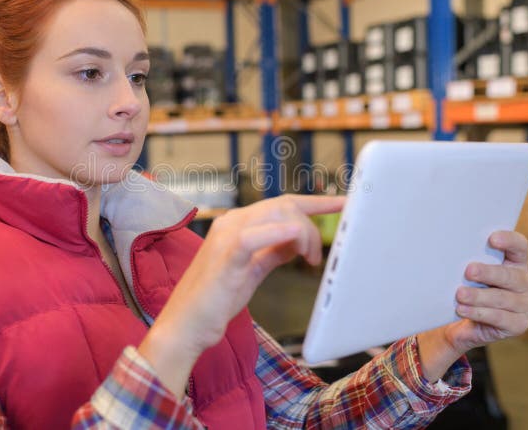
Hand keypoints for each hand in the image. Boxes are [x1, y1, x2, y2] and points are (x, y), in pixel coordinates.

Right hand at [138, 194, 344, 396]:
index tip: (342, 204)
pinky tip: (297, 241)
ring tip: (310, 260)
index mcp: (237, 224)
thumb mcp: (252, 269)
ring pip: (276, 214)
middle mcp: (231, 222)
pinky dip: (280, 233)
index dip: (314, 202)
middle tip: (318, 255)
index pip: (282, 204)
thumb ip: (273, 251)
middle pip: (284, 205)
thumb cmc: (216, 300)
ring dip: (303, 234)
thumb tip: (297, 241)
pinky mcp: (225, 257)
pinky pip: (254, 236)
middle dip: (313, 223)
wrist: (186, 325)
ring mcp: (226, 236)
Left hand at [417, 231, 527, 381]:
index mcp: (516, 262)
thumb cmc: (469, 287)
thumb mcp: (469, 273)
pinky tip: (463, 310)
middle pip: (510, 275)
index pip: (520, 246)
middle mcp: (525, 282)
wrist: (465, 320)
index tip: (491, 239)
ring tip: (459, 295)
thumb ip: (468, 260)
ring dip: (479, 296)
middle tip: (468, 271)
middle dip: (488, 273)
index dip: (509, 240)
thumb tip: (447, 248)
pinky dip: (479, 313)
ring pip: (503, 298)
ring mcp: (525, 304)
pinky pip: (500, 318)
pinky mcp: (519, 324)